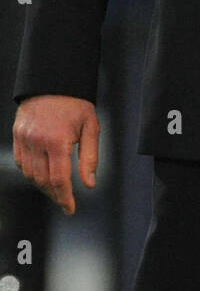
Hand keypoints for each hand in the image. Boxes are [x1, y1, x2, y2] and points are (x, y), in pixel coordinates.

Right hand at [12, 96, 99, 214]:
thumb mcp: (91, 127)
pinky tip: (41, 174)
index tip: (70, 209)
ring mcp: (24, 138)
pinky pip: (21, 162)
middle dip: (55, 195)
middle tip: (65, 201)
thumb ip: (90, 158)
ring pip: (30, 174)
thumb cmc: (75, 103)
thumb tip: (89, 184)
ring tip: (55, 189)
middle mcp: (38, 141)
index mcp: (58, 141)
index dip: (65, 198)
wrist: (53, 81)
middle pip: (43, 180)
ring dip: (42, 185)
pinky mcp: (17, 135)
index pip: (59, 179)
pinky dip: (30, 172)